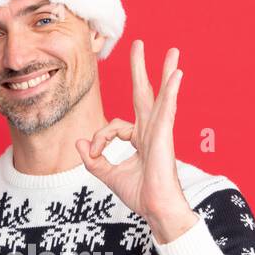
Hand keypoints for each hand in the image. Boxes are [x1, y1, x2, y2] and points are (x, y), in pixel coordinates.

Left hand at [75, 39, 198, 242]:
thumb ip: (93, 159)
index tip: (92, 153)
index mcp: (140, 139)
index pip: (113, 127)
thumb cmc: (140, 195)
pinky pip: (167, 108)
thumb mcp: (108, 175)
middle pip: (144, 94)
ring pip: (160, 95)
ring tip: (172, 52)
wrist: (156, 209)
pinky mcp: (164, 136)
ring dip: (164, 72)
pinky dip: (171, 90)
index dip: (99, 139)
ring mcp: (159, 132)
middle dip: (140, 69)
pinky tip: (176, 73)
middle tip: (139, 44)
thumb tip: (78, 141)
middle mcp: (151, 131)